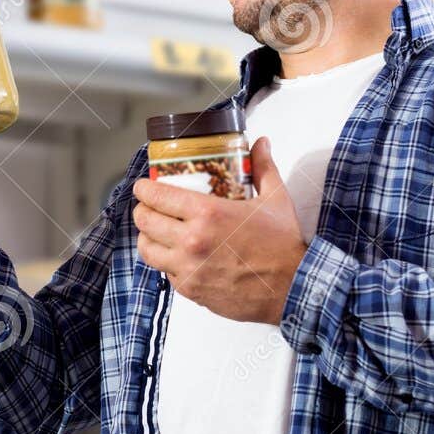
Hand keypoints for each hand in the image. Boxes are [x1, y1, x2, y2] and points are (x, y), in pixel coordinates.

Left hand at [131, 137, 306, 323]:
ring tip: (156, 231)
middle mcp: (192, 241)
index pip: (157, 195)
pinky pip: (165, 272)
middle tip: (148, 206)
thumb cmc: (283, 246)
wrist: (291, 288)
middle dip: (142, 210)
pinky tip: (177, 254)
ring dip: (148, 237)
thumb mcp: (275, 199)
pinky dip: (166, 261)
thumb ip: (263, 167)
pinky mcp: (191, 290)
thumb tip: (261, 143)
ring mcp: (188, 268)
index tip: (144, 186)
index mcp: (208, 213)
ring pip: (147, 249)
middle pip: (145, 221)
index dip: (144, 188)